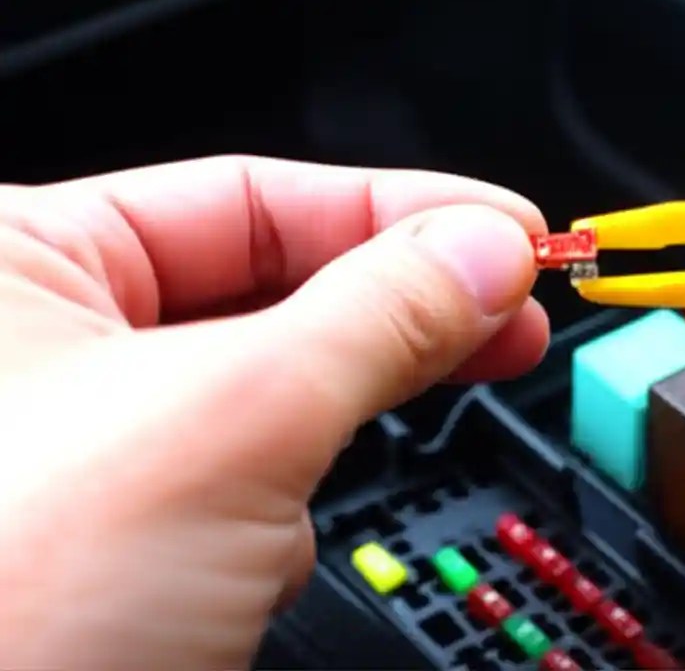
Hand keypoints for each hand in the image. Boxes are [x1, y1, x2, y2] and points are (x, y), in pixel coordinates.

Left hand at [0, 156, 548, 667]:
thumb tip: (483, 250)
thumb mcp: (236, 418)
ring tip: (303, 495)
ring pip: (265, 396)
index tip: (507, 233)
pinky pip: (245, 484)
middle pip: (268, 288)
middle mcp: (38, 346)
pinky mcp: (124, 538)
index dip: (400, 212)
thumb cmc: (3, 613)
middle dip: (391, 316)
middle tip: (510, 312)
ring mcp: (82, 448)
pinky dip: (278, 516)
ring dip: (314, 440)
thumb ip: (381, 313)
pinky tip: (253, 565)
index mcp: (16, 260)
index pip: (251, 195)